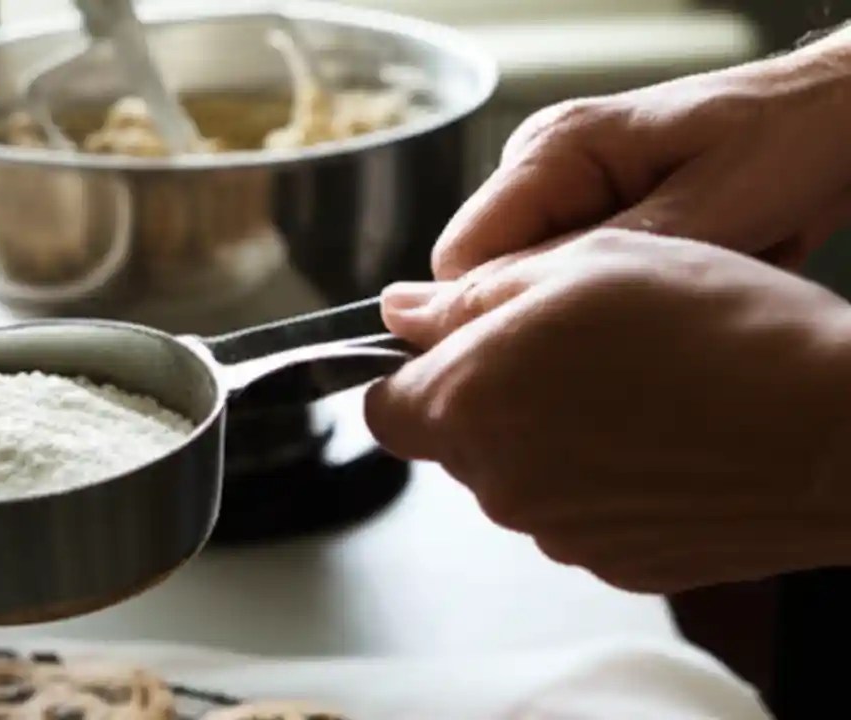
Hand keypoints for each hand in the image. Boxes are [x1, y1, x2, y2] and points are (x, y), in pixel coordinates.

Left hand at [364, 230, 850, 592]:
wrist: (839, 435)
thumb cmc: (718, 332)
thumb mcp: (584, 266)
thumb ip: (474, 295)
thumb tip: (401, 312)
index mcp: (472, 405)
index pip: (385, 408)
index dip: (414, 373)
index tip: (459, 345)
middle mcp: (501, 484)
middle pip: (458, 440)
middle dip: (494, 395)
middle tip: (575, 345)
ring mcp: (561, 533)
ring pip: (522, 476)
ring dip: (553, 434)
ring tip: (637, 387)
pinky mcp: (620, 564)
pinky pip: (581, 514)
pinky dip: (605, 480)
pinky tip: (666, 439)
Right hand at [432, 34, 850, 279]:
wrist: (845, 120)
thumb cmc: (789, 141)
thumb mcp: (707, 208)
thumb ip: (604, 258)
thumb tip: (510, 309)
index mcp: (552, 151)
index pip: (460, 258)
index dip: (490, 317)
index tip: (555, 354)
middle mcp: (545, 171)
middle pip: (494, 283)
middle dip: (562, 315)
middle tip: (648, 318)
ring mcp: (569, 198)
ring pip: (539, 296)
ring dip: (605, 313)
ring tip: (680, 294)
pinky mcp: (598, 225)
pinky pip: (581, 292)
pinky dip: (631, 306)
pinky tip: (682, 290)